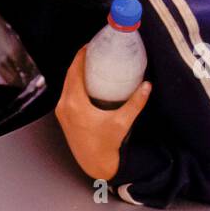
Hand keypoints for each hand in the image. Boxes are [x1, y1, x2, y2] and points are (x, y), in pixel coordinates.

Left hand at [54, 45, 151, 181]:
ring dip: (75, 71)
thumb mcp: (122, 122)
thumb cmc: (106, 145)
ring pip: (66, 83)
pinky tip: (84, 80)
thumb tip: (147, 85)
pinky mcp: (63, 116)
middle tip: (93, 51)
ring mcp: (62, 111)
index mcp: (74, 103)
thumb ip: (135, 103)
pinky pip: (66, 93)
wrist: (95, 164)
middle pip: (69, 75)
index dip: (80, 56)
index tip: (89, 45)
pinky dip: (74, 83)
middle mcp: (64, 105)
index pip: (74, 72)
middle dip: (79, 61)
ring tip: (90, 62)